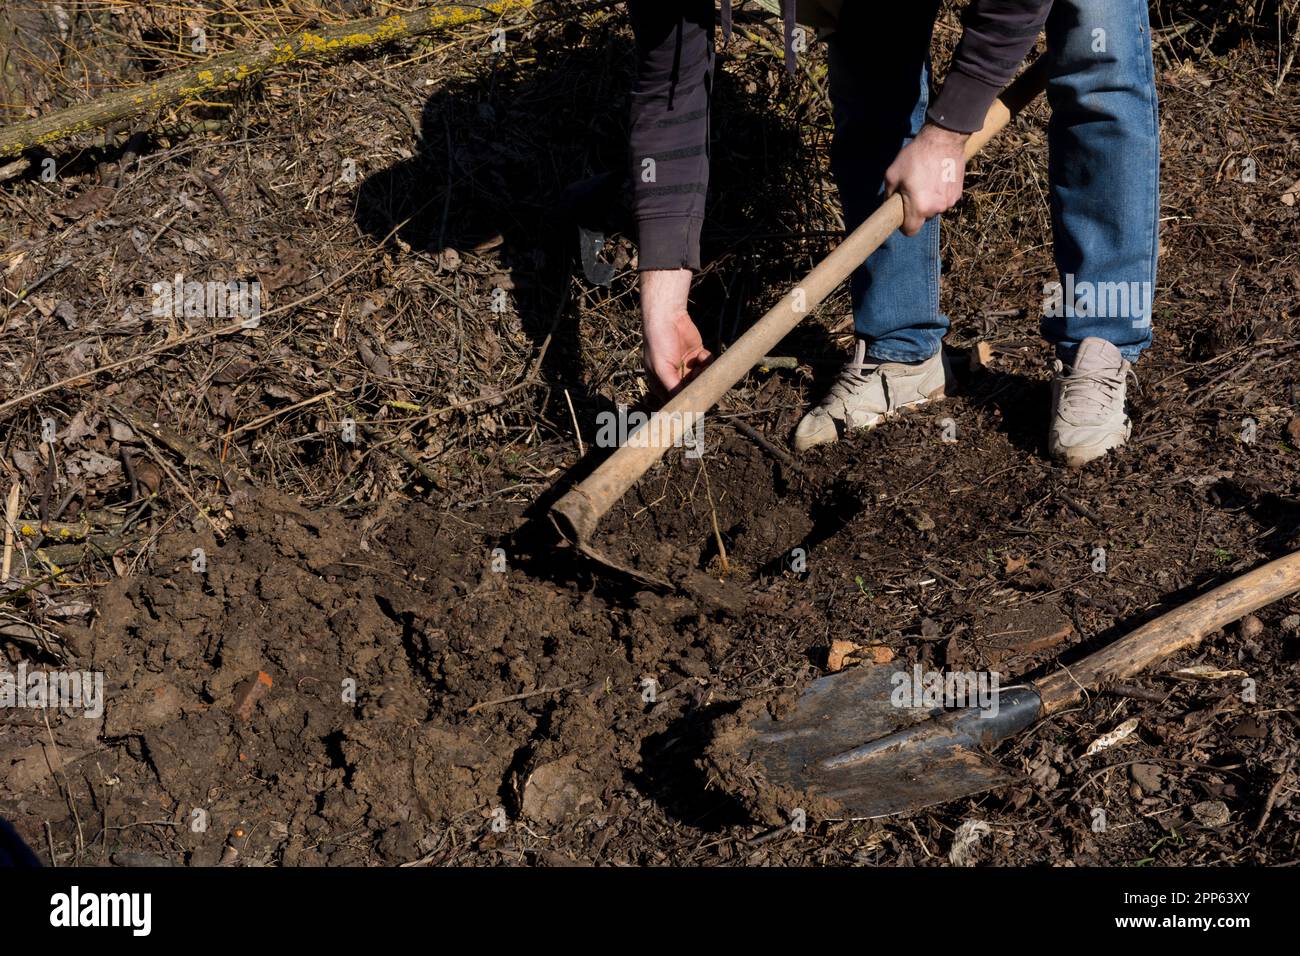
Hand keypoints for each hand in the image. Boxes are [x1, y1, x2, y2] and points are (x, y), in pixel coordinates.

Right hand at [640, 268, 712, 396]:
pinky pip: (707, 365)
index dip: (685, 402)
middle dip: (698, 386)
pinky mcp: (697, 355)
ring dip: (704, 374)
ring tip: (700, 364)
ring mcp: (686, 366)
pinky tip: (702, 354)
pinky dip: (707, 361)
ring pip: (701, 378)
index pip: (675, 399)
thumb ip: (672, 387)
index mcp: (661, 382)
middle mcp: (674, 376)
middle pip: (691, 389)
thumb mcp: (662, 368)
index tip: (696, 403)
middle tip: (701, 380)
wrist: (668, 317)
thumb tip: (683, 404)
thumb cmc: (659, 343)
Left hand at [884, 123, 969, 235]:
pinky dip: (940, 194)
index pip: (910, 231)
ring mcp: (950, 202)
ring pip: (935, 209)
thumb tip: (889, 205)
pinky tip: (937, 178)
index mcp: (919, 207)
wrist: (943, 139)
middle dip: (917, 209)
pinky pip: (945, 200)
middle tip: (913, 190)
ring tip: (926, 181)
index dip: (904, 226)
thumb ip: (889, 195)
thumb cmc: (915, 156)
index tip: (902, 216)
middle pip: (923, 219)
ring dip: (930, 201)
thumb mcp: (892, 174)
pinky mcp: (958, 194)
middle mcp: (937, 208)